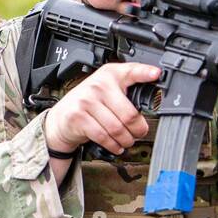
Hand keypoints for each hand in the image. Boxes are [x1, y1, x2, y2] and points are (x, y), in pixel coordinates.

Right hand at [43, 62, 158, 154]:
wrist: (61, 117)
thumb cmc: (89, 104)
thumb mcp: (106, 90)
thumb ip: (127, 91)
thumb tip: (151, 103)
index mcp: (110, 74)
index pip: (131, 71)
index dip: (145, 73)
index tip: (156, 74)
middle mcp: (98, 85)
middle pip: (129, 114)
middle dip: (138, 129)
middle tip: (139, 133)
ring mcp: (87, 101)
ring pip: (117, 128)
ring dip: (126, 140)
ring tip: (127, 141)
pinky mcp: (79, 117)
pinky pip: (104, 137)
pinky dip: (113, 145)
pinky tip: (116, 145)